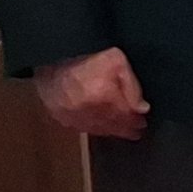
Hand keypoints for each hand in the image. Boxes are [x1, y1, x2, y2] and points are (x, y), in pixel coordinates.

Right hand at [33, 46, 147, 141]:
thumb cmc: (82, 63)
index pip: (127, 113)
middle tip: (138, 129)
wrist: (49, 69)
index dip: (137, 118)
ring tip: (126, 131)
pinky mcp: (66, 121)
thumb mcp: (114, 60)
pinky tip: (105, 128)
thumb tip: (141, 108)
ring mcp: (77, 119)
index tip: (144, 120)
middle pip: (116, 124)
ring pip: (103, 129)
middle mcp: (90, 111)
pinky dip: (99, 129)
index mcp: (103, 95)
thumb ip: (131, 83)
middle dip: (128, 127)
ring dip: (115, 131)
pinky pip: (88, 129)